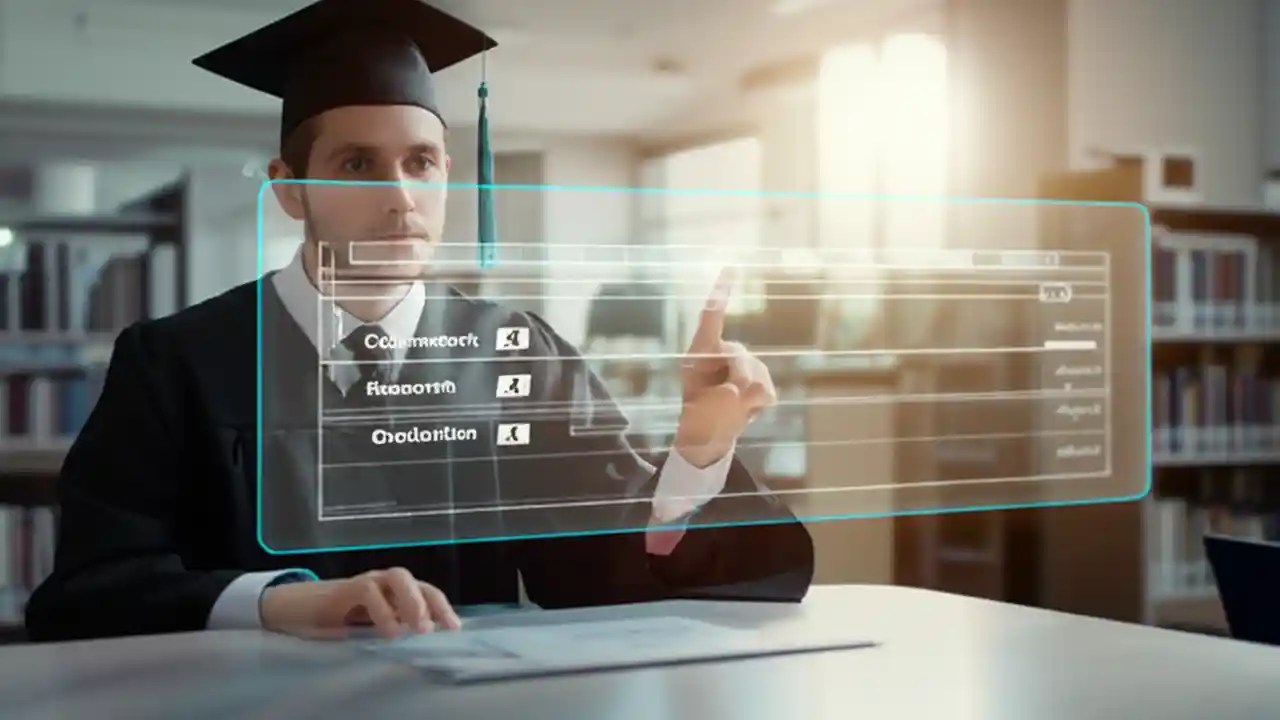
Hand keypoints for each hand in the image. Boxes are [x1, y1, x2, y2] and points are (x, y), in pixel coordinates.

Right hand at [260, 567, 461, 639]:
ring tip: (418, 628)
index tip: (455, 628)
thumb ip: (390, 629)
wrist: (293, 609)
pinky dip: (382, 610)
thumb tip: (419, 644)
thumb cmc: (334, 621)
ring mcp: (366, 582)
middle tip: (436, 629)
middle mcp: (383, 582)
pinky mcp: (345, 588)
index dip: (441, 607)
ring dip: (412, 601)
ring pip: (398, 577)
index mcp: (393, 593)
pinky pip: (369, 592)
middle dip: (432, 602)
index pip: (425, 592)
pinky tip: (388, 631)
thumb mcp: (367, 630)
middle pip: (417, 581)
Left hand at [674, 268, 777, 467]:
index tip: (730, 269)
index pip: (711, 317)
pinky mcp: (760, 379)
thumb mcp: (701, 408)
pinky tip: (746, 410)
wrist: (709, 436)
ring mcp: (745, 364)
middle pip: (739, 355)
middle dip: (736, 379)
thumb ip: (723, 398)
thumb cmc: (698, 417)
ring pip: (756, 373)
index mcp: (701, 352)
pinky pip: (766, 387)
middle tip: (724, 399)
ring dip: (746, 394)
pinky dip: (757, 403)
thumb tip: (748, 391)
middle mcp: (723, 351)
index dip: (721, 292)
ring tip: (732, 408)